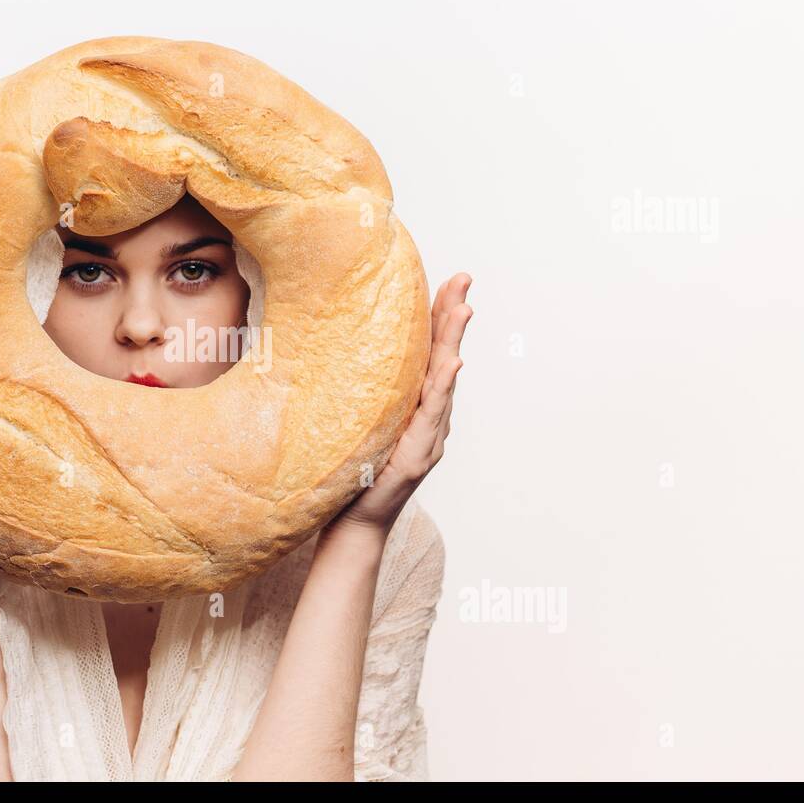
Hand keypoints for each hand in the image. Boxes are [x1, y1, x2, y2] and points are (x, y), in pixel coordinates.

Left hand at [325, 272, 471, 535]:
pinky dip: (443, 389)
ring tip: (463, 309)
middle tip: (463, 279)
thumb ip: (363, 393)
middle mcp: (428, 418)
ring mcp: (428, 437)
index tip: (449, 281)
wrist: (353, 523)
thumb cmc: (352, 474)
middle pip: (444, 359)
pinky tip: (452, 365)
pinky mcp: (417, 456)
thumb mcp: (357, 423)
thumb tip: (340, 352)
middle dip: (453, 317)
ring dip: (453, 344)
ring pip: (443, 383)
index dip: (440, 317)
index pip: (430, 353)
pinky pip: (431, 416)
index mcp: (413, 406)